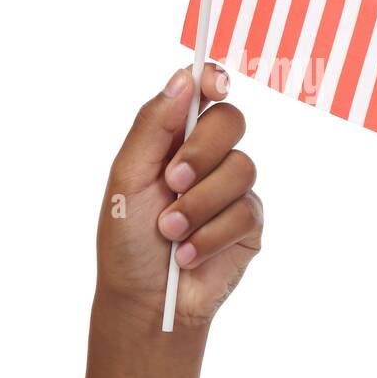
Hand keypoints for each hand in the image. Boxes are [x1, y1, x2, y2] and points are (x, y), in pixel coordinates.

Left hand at [97, 65, 262, 328]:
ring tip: (171, 232)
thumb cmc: (127, 240)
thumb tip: (183, 75)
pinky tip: (188, 256)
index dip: (214, 79)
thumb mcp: (127, 178)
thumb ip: (153, 125)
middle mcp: (208, 158)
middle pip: (231, 121)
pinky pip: (245, 211)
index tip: (214, 83)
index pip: (204, 94)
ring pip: (242, 168)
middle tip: (173, 181)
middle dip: (202, 150)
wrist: (144, 302)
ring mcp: (232, 190)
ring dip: (199, 204)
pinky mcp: (249, 224)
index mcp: (174, 138)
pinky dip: (210, 236)